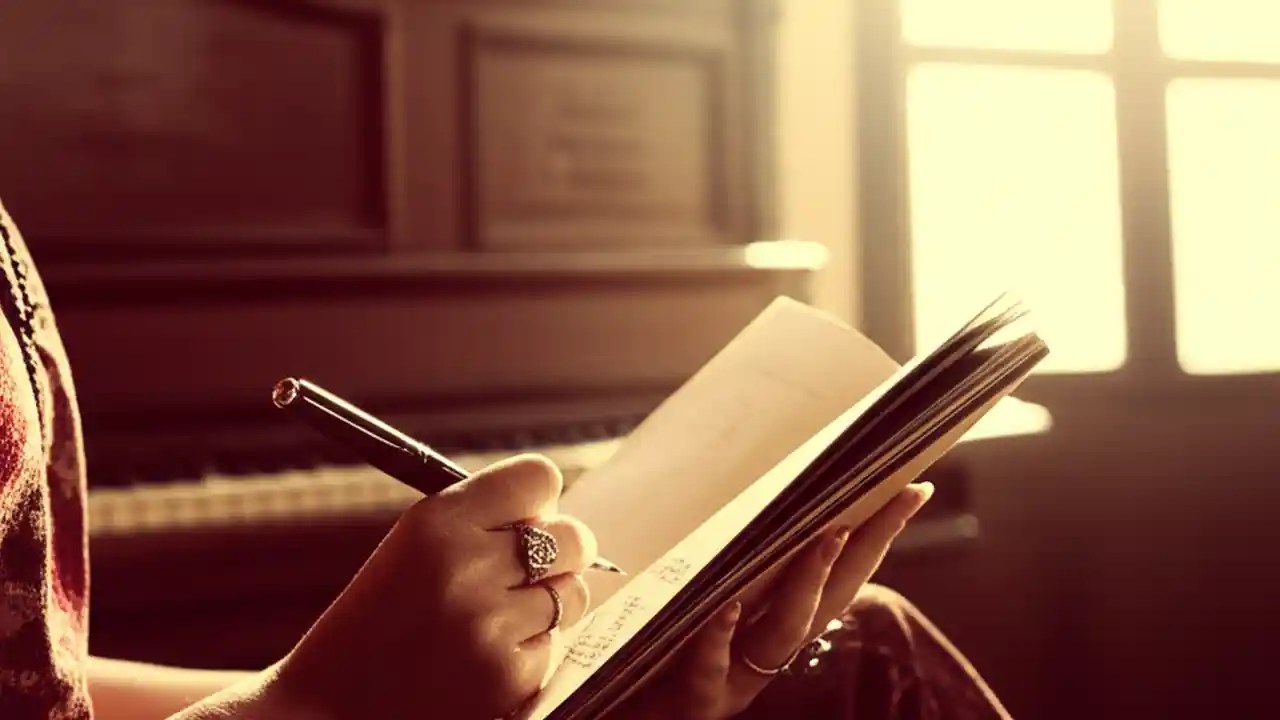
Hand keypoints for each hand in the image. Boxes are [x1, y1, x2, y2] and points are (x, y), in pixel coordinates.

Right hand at [266, 455, 598, 719]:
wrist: (329, 711)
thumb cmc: (380, 624)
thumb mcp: (413, 549)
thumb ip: (482, 522)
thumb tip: (560, 515)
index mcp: (437, 521)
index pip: (538, 478)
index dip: (537, 501)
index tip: (526, 520)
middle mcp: (466, 565)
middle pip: (572, 536)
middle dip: (561, 554)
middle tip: (528, 574)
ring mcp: (489, 624)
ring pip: (572, 595)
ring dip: (546, 609)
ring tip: (492, 624)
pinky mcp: (507, 677)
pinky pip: (554, 649)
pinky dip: (528, 657)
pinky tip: (481, 665)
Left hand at [611, 482, 932, 718]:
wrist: (621, 714)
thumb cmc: (657, 653)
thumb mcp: (701, 599)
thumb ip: (730, 561)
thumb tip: (757, 497)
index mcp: (776, 624)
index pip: (841, 575)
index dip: (879, 534)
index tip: (915, 488)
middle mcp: (769, 653)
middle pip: (832, 598)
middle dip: (867, 547)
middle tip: (895, 496)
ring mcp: (737, 679)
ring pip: (785, 632)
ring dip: (809, 583)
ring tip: (827, 535)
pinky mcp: (693, 699)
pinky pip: (710, 664)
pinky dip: (719, 636)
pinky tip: (726, 606)